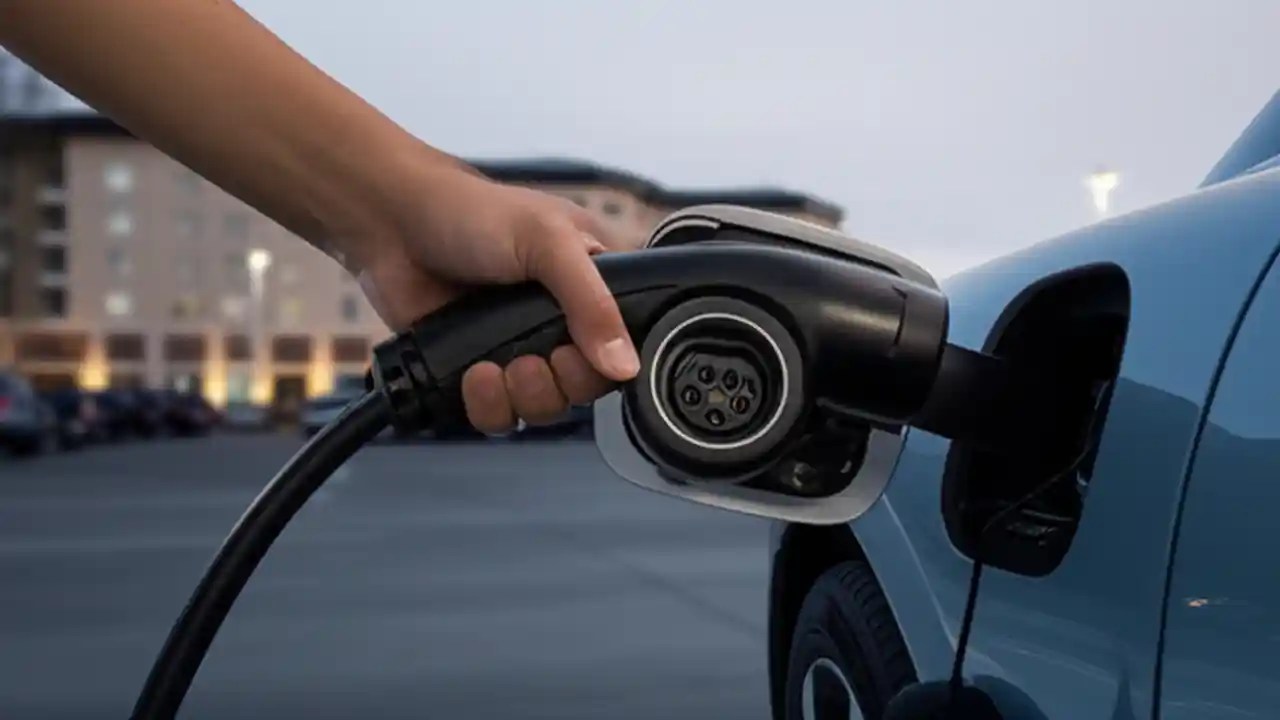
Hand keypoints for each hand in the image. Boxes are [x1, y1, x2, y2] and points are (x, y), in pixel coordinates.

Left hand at [356, 166, 642, 433]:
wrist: (393, 224)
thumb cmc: (472, 213)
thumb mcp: (548, 242)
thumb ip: (592, 302)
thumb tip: (625, 364)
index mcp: (593, 284)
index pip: (626, 345)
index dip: (606, 364)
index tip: (575, 354)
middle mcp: (561, 321)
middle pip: (584, 387)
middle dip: (556, 385)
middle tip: (530, 361)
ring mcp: (519, 347)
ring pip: (543, 408)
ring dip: (520, 398)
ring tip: (494, 367)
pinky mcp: (478, 371)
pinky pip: (499, 415)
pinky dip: (487, 405)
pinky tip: (471, 374)